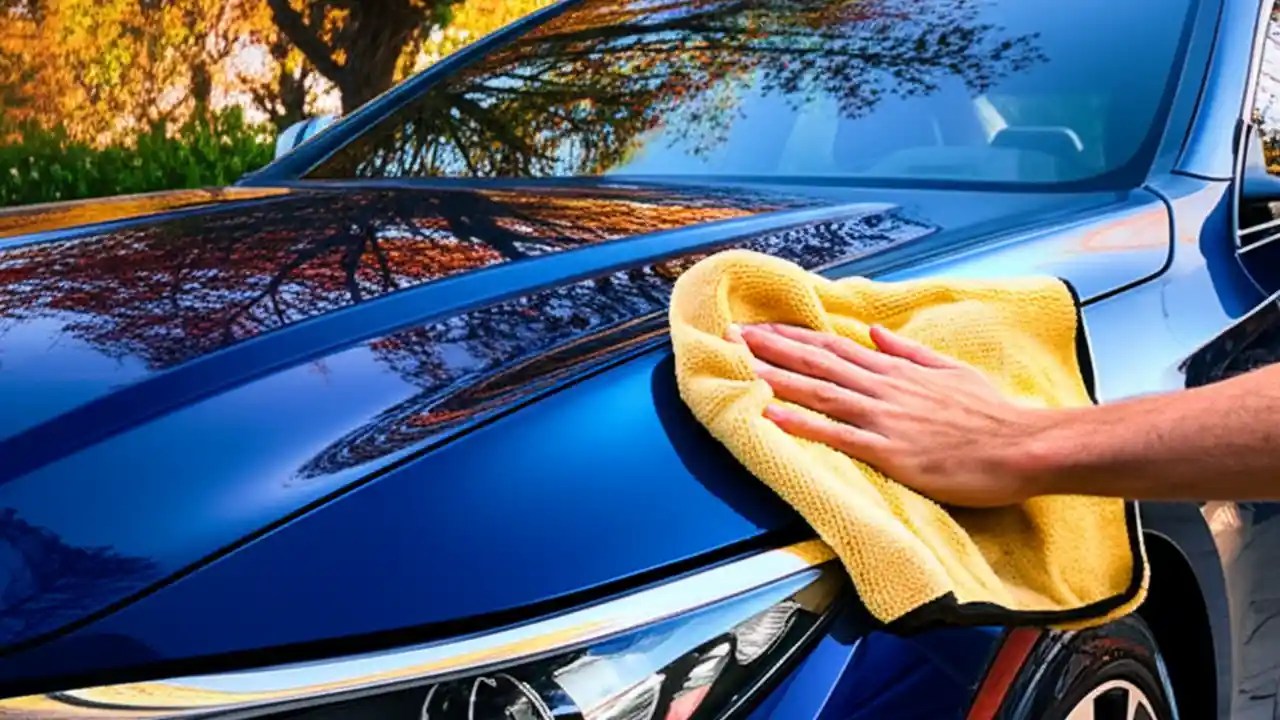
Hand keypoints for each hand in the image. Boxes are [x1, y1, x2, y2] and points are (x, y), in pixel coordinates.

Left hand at [730, 323, 1055, 506]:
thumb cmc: (991, 414)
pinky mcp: (888, 451)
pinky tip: (771, 416)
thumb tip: (874, 331)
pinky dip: (801, 425)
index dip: (792, 335)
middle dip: (771, 347)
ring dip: (776, 377)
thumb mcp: (950, 369)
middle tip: (730, 335)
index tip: (760, 326)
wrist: (1020, 446)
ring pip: (818, 392)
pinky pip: (836, 436)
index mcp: (895, 370)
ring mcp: (883, 418)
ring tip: (739, 365)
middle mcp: (883, 388)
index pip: (832, 346)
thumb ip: (908, 351)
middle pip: (816, 362)